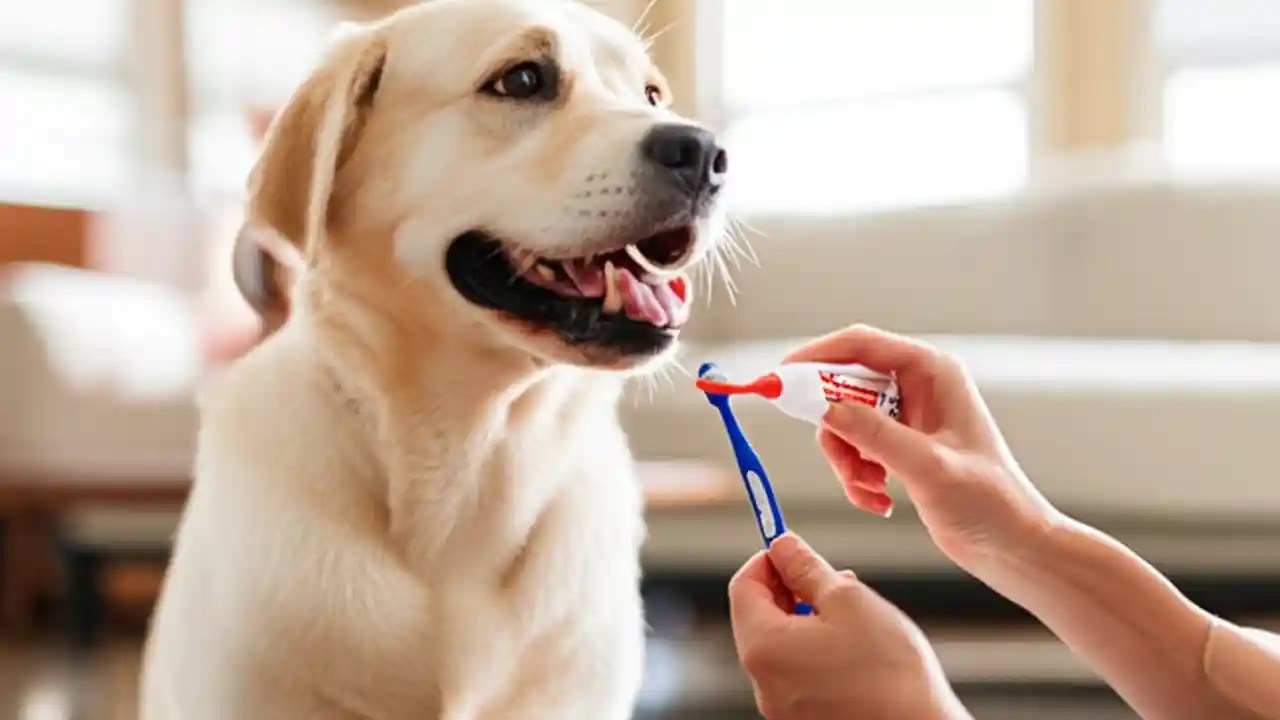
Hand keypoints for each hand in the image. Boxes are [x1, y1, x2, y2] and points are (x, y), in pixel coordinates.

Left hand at [728, 534, 967, 719]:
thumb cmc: (891, 674)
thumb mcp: (849, 601)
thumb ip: (807, 569)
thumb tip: (784, 546)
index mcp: (764, 648)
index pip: (743, 587)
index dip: (766, 560)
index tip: (790, 548)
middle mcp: (764, 682)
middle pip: (758, 618)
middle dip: (788, 588)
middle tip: (826, 576)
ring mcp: (782, 707)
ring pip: (781, 645)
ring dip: (805, 618)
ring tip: (849, 610)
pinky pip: (797, 673)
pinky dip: (815, 650)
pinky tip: (853, 645)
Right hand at [785, 325, 1064, 579]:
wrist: (1012, 545)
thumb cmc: (992, 503)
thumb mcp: (928, 467)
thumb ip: (876, 436)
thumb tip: (826, 410)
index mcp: (933, 372)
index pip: (861, 345)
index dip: (816, 356)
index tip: (781, 378)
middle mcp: (918, 386)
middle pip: (844, 384)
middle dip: (833, 427)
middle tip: (831, 455)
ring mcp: (907, 417)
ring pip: (843, 422)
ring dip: (846, 460)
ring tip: (870, 489)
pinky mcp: (899, 446)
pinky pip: (853, 448)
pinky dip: (856, 476)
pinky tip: (879, 500)